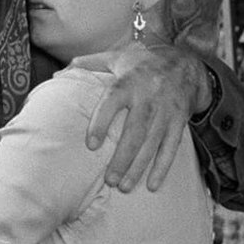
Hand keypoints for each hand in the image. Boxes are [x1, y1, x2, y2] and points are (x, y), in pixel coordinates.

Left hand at [73, 42, 207, 191]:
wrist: (186, 62)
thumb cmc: (142, 62)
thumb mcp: (115, 57)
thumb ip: (87, 64)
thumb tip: (57, 74)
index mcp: (128, 82)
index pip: (112, 103)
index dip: (101, 123)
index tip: (91, 145)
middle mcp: (148, 98)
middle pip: (134, 132)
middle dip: (122, 158)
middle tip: (108, 180)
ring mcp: (166, 111)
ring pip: (152, 143)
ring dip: (138, 167)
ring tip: (123, 187)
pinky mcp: (179, 121)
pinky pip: (171, 147)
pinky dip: (162, 167)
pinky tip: (151, 185)